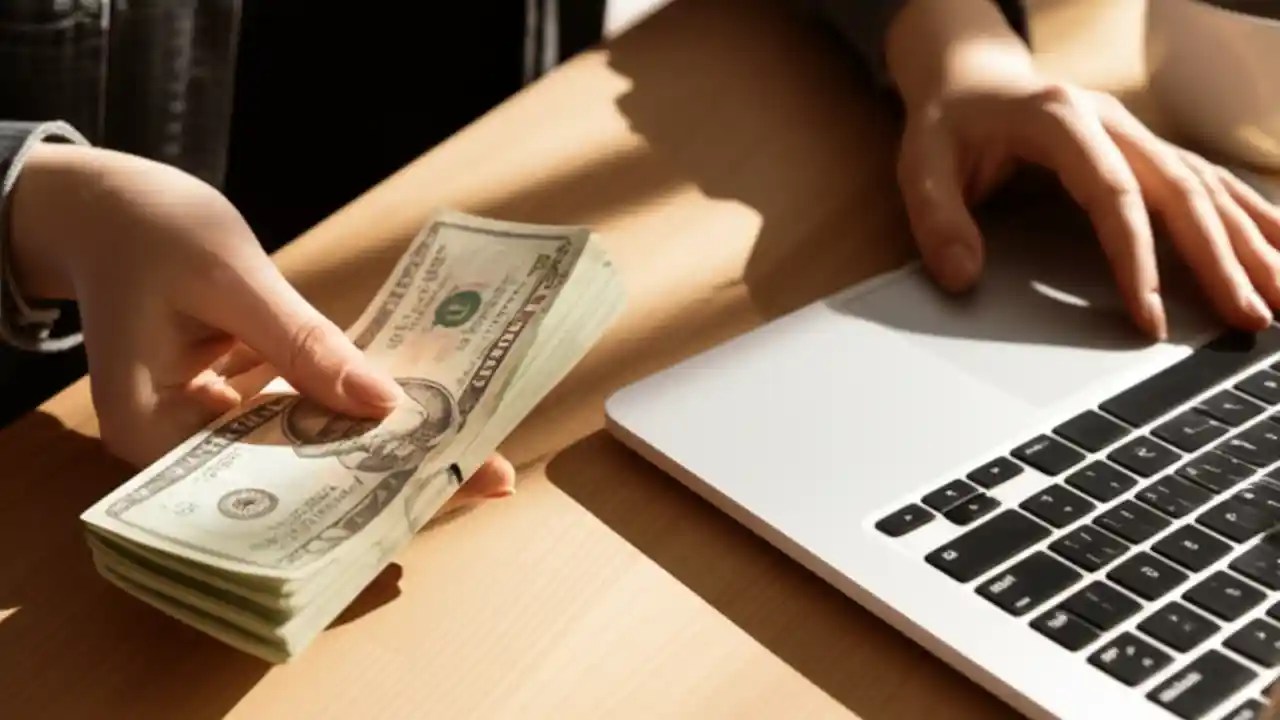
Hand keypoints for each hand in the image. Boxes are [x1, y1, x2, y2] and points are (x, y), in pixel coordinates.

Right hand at [9, 143, 514, 505]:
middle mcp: (179, 447)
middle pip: (294, 479)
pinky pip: (299, 414)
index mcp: (153, 433)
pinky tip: (418, 408)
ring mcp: (208, 426)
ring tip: (469, 449)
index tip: (439, 488)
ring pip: (305, 448)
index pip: (267, 487)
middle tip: (483, 475)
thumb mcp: (229, 277)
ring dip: (378, 443)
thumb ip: (302, 342)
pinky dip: (350, 406)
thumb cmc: (148, 228)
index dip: (358, 492)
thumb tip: (384, 401)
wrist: (106, 203)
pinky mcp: (234, 401)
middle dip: (385, 474)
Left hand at [885, 0, 1279, 338]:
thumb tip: (961, 276)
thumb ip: (937, 219)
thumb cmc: (949, 122)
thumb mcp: (921, 164)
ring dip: (1249, 240)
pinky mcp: (1144, 148)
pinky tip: (1278, 247)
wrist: (970, 75)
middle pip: (1180, 189)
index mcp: (1060, 121)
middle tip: (1247, 317)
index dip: (1136, 257)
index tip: (1149, 314)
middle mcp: (1111, 122)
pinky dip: (1247, 214)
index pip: (1113, 194)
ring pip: (1206, 184)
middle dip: (1219, 257)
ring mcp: (1134, 133)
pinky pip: (1207, 179)